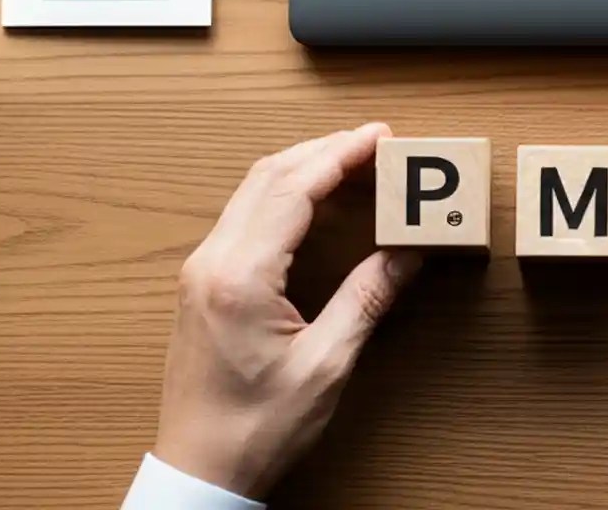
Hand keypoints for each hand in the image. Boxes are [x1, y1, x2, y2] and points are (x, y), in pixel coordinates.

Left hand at [152, 123, 421, 498]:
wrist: (199, 470)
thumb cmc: (256, 428)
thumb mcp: (325, 365)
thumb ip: (367, 299)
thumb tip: (408, 252)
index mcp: (240, 277)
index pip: (293, 188)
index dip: (340, 154)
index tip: (380, 137)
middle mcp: (211, 262)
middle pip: (269, 175)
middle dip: (325, 149)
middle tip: (376, 143)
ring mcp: (200, 270)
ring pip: (252, 190)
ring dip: (303, 166)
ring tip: (353, 161)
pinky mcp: (202, 283)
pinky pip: (243, 214)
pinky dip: (284, 192)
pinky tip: (314, 199)